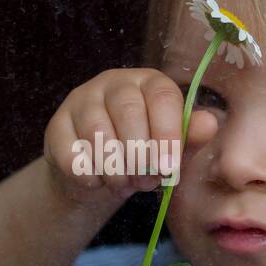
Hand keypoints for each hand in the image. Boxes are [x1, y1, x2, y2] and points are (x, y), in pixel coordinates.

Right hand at [43, 67, 217, 206]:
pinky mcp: (56, 125)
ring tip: (124, 184)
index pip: (162, 97)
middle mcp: (114, 82)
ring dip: (115, 169)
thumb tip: (208, 124)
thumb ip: (190, 137)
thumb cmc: (142, 156)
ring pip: (98, 133)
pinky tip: (98, 181)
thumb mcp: (171, 149)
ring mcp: (81, 100)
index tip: (169, 167)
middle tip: (146, 182)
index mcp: (149, 82)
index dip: (168, 133)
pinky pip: (72, 153)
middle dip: (140, 155)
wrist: (99, 175)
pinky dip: (89, 176)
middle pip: (128, 110)